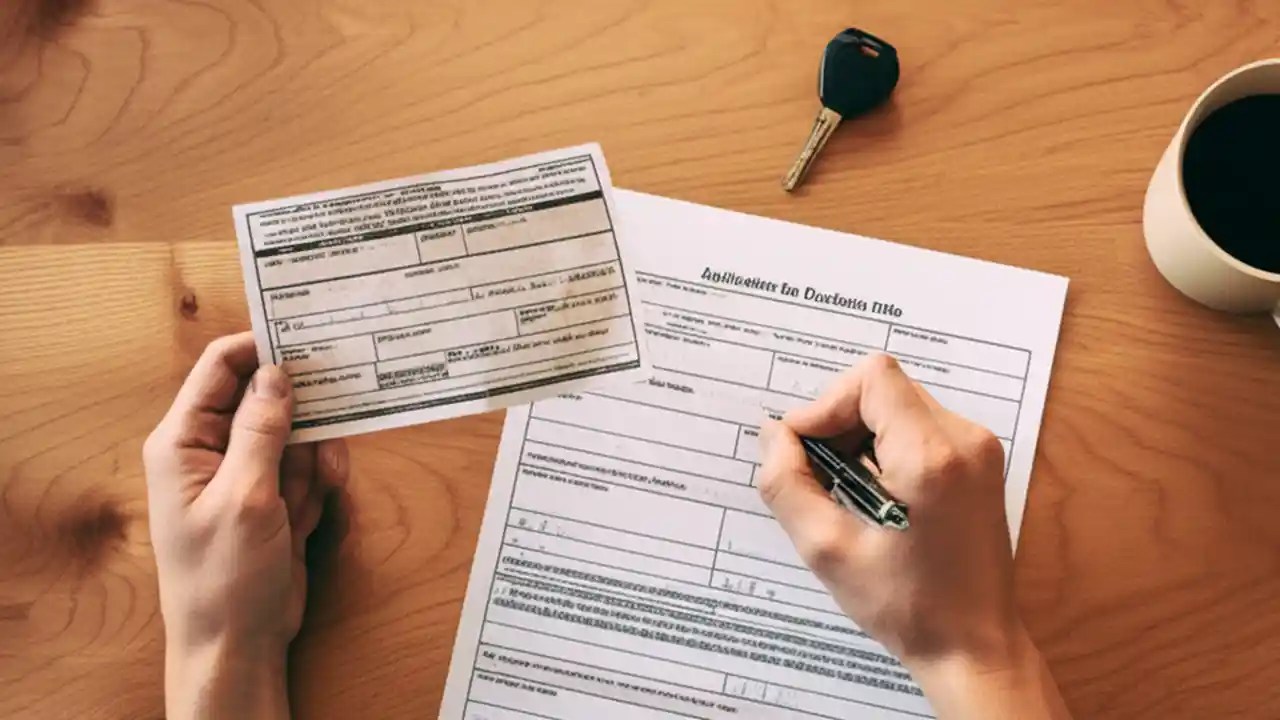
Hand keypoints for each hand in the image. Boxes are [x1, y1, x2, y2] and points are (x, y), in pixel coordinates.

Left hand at [143, 332, 347, 719]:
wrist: (237, 644)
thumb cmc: (224, 576)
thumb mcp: (246, 497)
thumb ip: (263, 430)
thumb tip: (277, 371)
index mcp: (183, 442)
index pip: (219, 369)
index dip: (260, 348)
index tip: (307, 339)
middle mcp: (211, 451)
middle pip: (265, 399)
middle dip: (301, 413)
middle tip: (337, 409)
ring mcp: (245, 476)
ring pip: (294, 434)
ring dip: (313, 457)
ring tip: (318, 486)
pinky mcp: (273, 500)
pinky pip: (305, 469)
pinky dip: (317, 485)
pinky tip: (315, 508)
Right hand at [758, 355, 1069, 719]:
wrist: (974, 647)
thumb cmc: (906, 607)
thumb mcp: (828, 550)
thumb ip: (788, 484)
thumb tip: (774, 435)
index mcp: (931, 457)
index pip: (872, 379)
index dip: (825, 404)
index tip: (803, 450)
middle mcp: (965, 440)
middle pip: (884, 387)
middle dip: (839, 422)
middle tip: (818, 476)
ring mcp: (979, 448)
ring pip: (899, 403)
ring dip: (860, 435)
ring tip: (844, 490)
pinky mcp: (980, 461)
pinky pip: (919, 425)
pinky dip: (885, 446)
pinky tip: (873, 494)